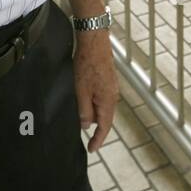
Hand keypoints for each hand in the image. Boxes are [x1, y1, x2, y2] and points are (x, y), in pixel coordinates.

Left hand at [72, 30, 118, 151]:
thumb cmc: (87, 64)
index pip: (104, 126)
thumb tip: (86, 126)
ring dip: (91, 109)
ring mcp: (112, 86)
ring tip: (78, 101)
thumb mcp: (81, 90)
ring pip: (102, 105)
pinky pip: (101, 96)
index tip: (91, 149)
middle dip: (91, 121)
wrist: (94, 41)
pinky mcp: (108, 79)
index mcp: (108, 101)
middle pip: (103, 116)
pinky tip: (83, 93)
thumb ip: (84, 110)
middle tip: (77, 121)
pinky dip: (92, 100)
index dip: (98, 140)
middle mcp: (113, 95)